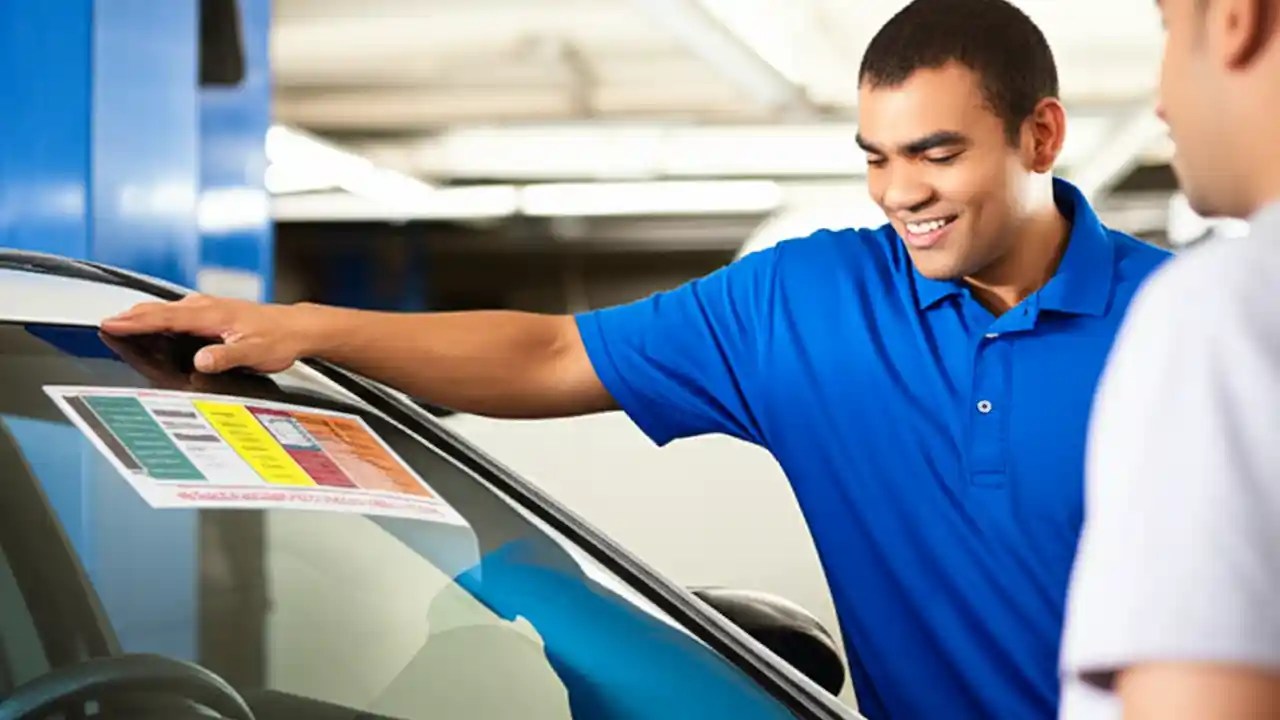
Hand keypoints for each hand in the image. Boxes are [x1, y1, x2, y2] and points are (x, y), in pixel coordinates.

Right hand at [100, 294, 323, 373]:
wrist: (297, 328)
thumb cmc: (278, 339)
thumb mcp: (254, 353)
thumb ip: (225, 357)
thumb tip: (200, 361)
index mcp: (212, 315)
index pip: (166, 318)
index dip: (137, 322)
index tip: (112, 323)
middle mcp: (208, 307)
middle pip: (162, 309)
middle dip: (133, 315)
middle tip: (107, 322)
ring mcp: (211, 307)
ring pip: (170, 308)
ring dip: (146, 313)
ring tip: (124, 320)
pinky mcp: (215, 311)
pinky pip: (181, 311)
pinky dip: (163, 314)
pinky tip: (159, 321)